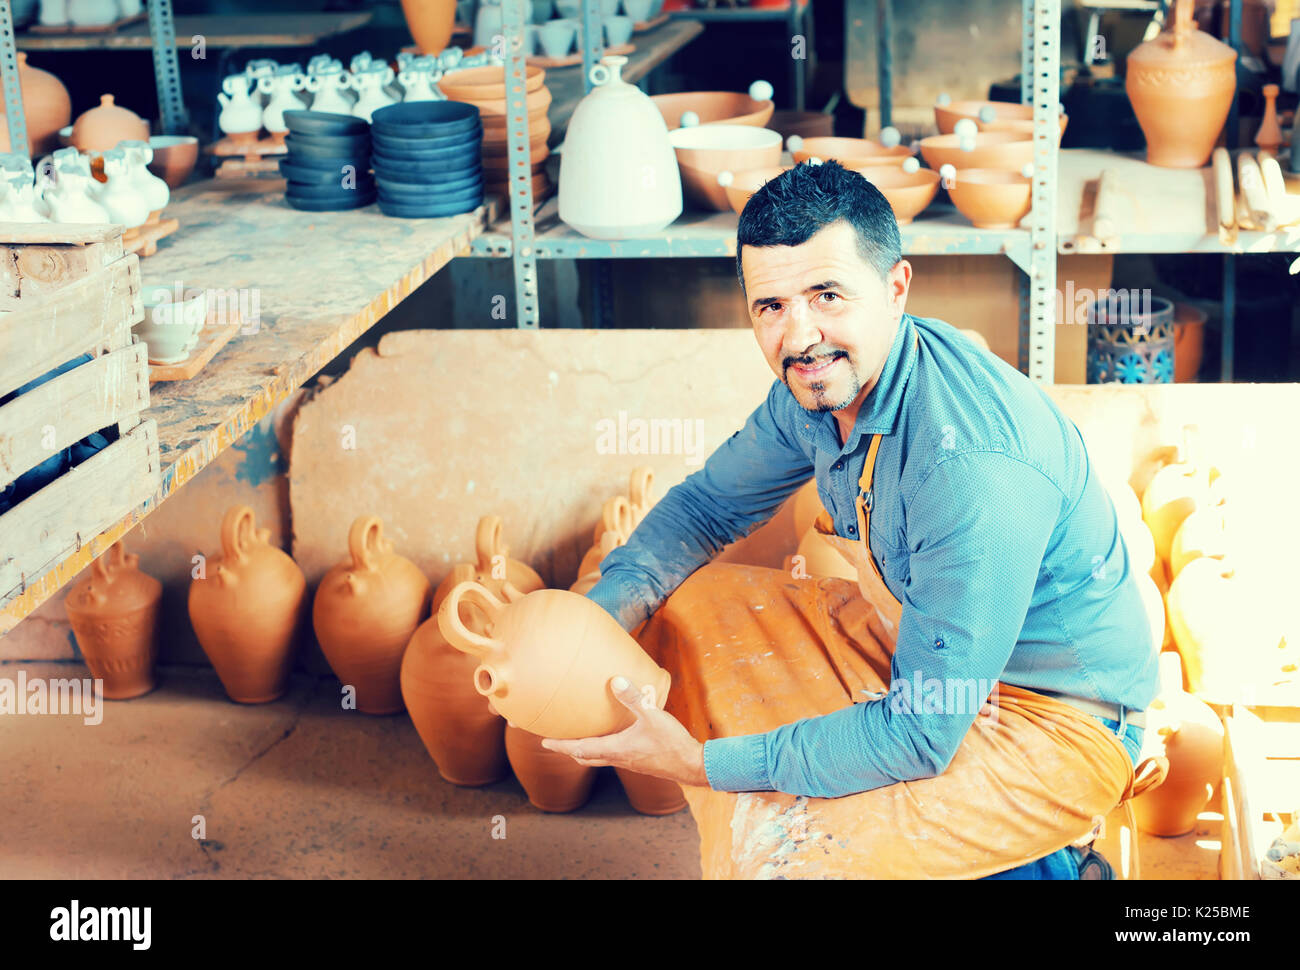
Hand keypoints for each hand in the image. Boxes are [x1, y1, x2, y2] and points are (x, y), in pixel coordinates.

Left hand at [541, 676, 708, 788]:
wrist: (691, 766)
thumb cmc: (671, 743)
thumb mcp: (653, 715)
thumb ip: (634, 697)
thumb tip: (616, 680)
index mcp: (616, 749)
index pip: (580, 748)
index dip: (560, 745)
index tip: (544, 742)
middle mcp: (618, 758)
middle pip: (585, 757)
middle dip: (568, 749)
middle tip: (555, 742)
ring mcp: (628, 762)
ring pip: (598, 758)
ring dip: (584, 750)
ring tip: (577, 738)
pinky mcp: (638, 762)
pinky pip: (612, 757)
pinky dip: (601, 749)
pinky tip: (609, 739)